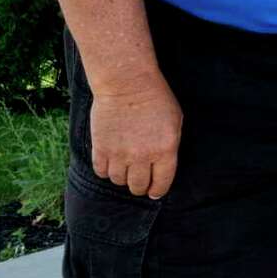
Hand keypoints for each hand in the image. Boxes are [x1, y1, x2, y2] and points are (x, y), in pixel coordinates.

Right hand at [90, 77, 182, 198]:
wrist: (127, 84)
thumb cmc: (156, 99)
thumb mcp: (175, 122)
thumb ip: (170, 147)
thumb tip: (164, 166)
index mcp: (165, 151)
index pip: (162, 183)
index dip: (157, 191)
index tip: (154, 192)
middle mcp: (142, 157)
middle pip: (138, 186)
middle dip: (140, 186)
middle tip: (139, 182)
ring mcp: (120, 154)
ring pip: (119, 181)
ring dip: (123, 178)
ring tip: (125, 168)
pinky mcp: (101, 149)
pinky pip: (102, 172)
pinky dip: (106, 171)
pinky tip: (111, 163)